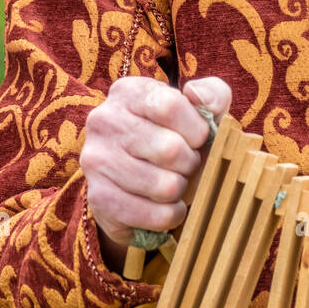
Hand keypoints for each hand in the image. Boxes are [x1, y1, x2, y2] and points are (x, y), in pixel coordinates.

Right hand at [81, 76, 232, 272]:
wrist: (139, 178)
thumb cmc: (177, 136)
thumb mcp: (199, 108)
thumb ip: (212, 95)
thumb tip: (199, 97)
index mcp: (128, 92)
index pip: (171, 106)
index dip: (196, 129)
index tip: (198, 138)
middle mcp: (104, 121)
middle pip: (170, 149)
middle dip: (191, 163)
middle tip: (186, 165)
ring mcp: (96, 161)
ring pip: (165, 186)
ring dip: (181, 190)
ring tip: (175, 182)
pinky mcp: (99, 199)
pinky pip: (154, 215)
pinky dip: (170, 215)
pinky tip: (166, 205)